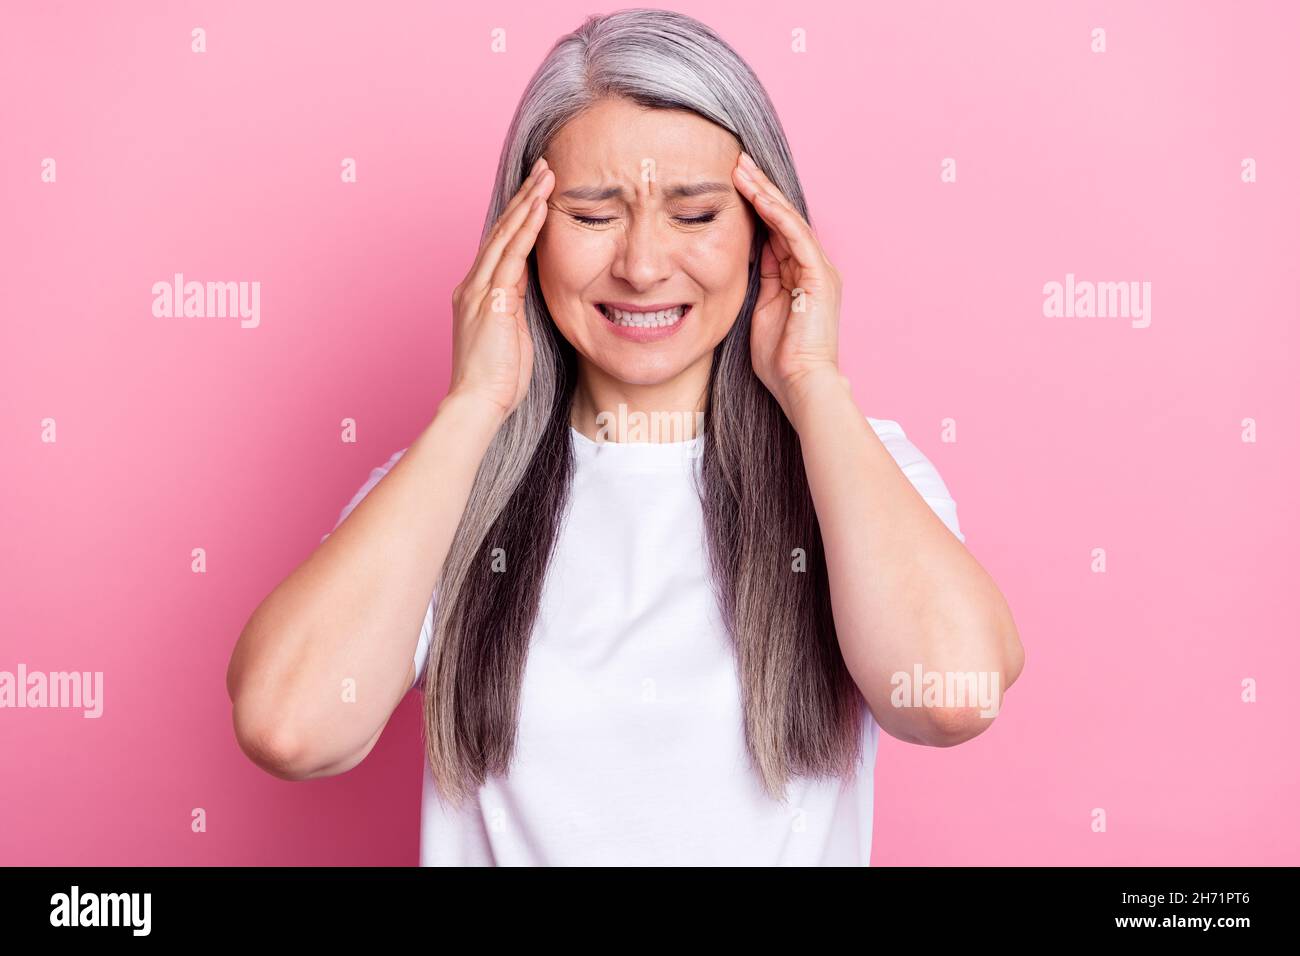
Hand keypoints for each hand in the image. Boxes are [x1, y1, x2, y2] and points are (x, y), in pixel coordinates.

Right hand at [447, 157, 554, 425]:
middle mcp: (473, 286)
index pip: (501, 246)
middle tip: (543, 167)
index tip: (537, 192)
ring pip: (506, 235)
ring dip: (528, 202)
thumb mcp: (511, 337)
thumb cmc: (497, 382)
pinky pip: (512, 254)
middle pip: (501, 230)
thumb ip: (516, 311)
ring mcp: (479, 290)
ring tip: (546, 174)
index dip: (519, 216)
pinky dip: (527, 227)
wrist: (477, 404)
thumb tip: (529, 295)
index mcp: (477, 295)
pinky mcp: (491, 299)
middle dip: (523, 197)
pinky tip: (541, 205)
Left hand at [731, 151, 844, 422]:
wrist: (802, 383)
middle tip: (736, 161)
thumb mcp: (761, 311)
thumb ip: (760, 283)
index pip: (774, 230)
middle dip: (759, 188)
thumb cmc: (780, 360)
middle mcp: (812, 267)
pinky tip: (757, 194)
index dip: (753, 205)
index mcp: (798, 276)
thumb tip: (745, 259)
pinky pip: (795, 235)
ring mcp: (819, 270)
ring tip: (742, 167)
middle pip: (782, 217)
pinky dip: (775, 213)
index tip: (731, 183)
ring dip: (764, 192)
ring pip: (789, 219)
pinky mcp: (819, 276)